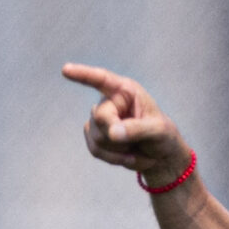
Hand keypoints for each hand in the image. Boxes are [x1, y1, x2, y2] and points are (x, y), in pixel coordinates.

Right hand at [62, 63, 191, 185]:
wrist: (159, 154)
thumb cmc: (163, 135)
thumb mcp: (158, 131)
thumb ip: (137, 129)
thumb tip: (112, 132)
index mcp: (125, 91)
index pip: (102, 79)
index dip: (83, 74)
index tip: (66, 69)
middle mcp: (109, 101)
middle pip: (101, 119)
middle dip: (119, 136)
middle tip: (140, 141)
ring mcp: (99, 119)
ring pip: (97, 138)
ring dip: (119, 151)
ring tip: (137, 149)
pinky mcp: (94, 136)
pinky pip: (95, 150)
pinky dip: (114, 159)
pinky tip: (128, 156)